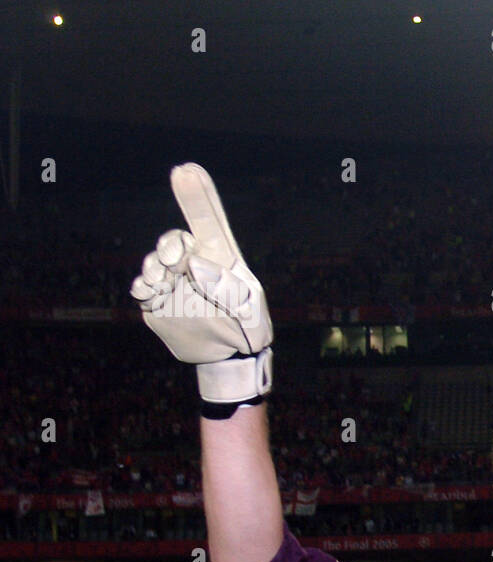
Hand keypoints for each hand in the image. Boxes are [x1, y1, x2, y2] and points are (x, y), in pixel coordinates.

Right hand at [131, 163, 272, 405]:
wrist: (230, 358)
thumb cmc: (249, 328)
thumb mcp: (249, 308)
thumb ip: (226, 286)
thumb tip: (195, 263)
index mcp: (221, 259)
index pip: (208, 221)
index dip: (196, 196)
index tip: (185, 170)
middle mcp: (194, 266)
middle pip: (174, 241)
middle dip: (170, 245)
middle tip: (175, 259)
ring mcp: (173, 284)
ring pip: (154, 264)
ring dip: (154, 268)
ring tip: (163, 280)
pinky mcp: (157, 304)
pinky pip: (142, 290)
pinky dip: (142, 288)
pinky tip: (150, 292)